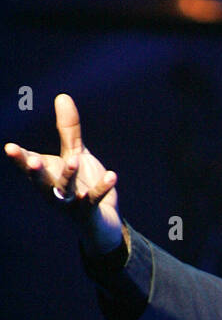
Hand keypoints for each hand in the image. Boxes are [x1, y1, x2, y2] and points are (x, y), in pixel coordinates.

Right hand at [5, 93, 122, 254]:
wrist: (101, 223)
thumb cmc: (82, 185)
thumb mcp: (75, 154)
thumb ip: (68, 130)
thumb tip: (63, 96)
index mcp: (47, 176)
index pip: (29, 166)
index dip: (20, 158)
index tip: (10, 148)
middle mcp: (54, 191)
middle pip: (41, 182)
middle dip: (35, 172)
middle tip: (32, 162)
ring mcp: (71, 204)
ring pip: (66, 191)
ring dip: (69, 176)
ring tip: (74, 160)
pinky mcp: (89, 212)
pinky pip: (95, 199)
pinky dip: (102, 188)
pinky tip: (112, 176)